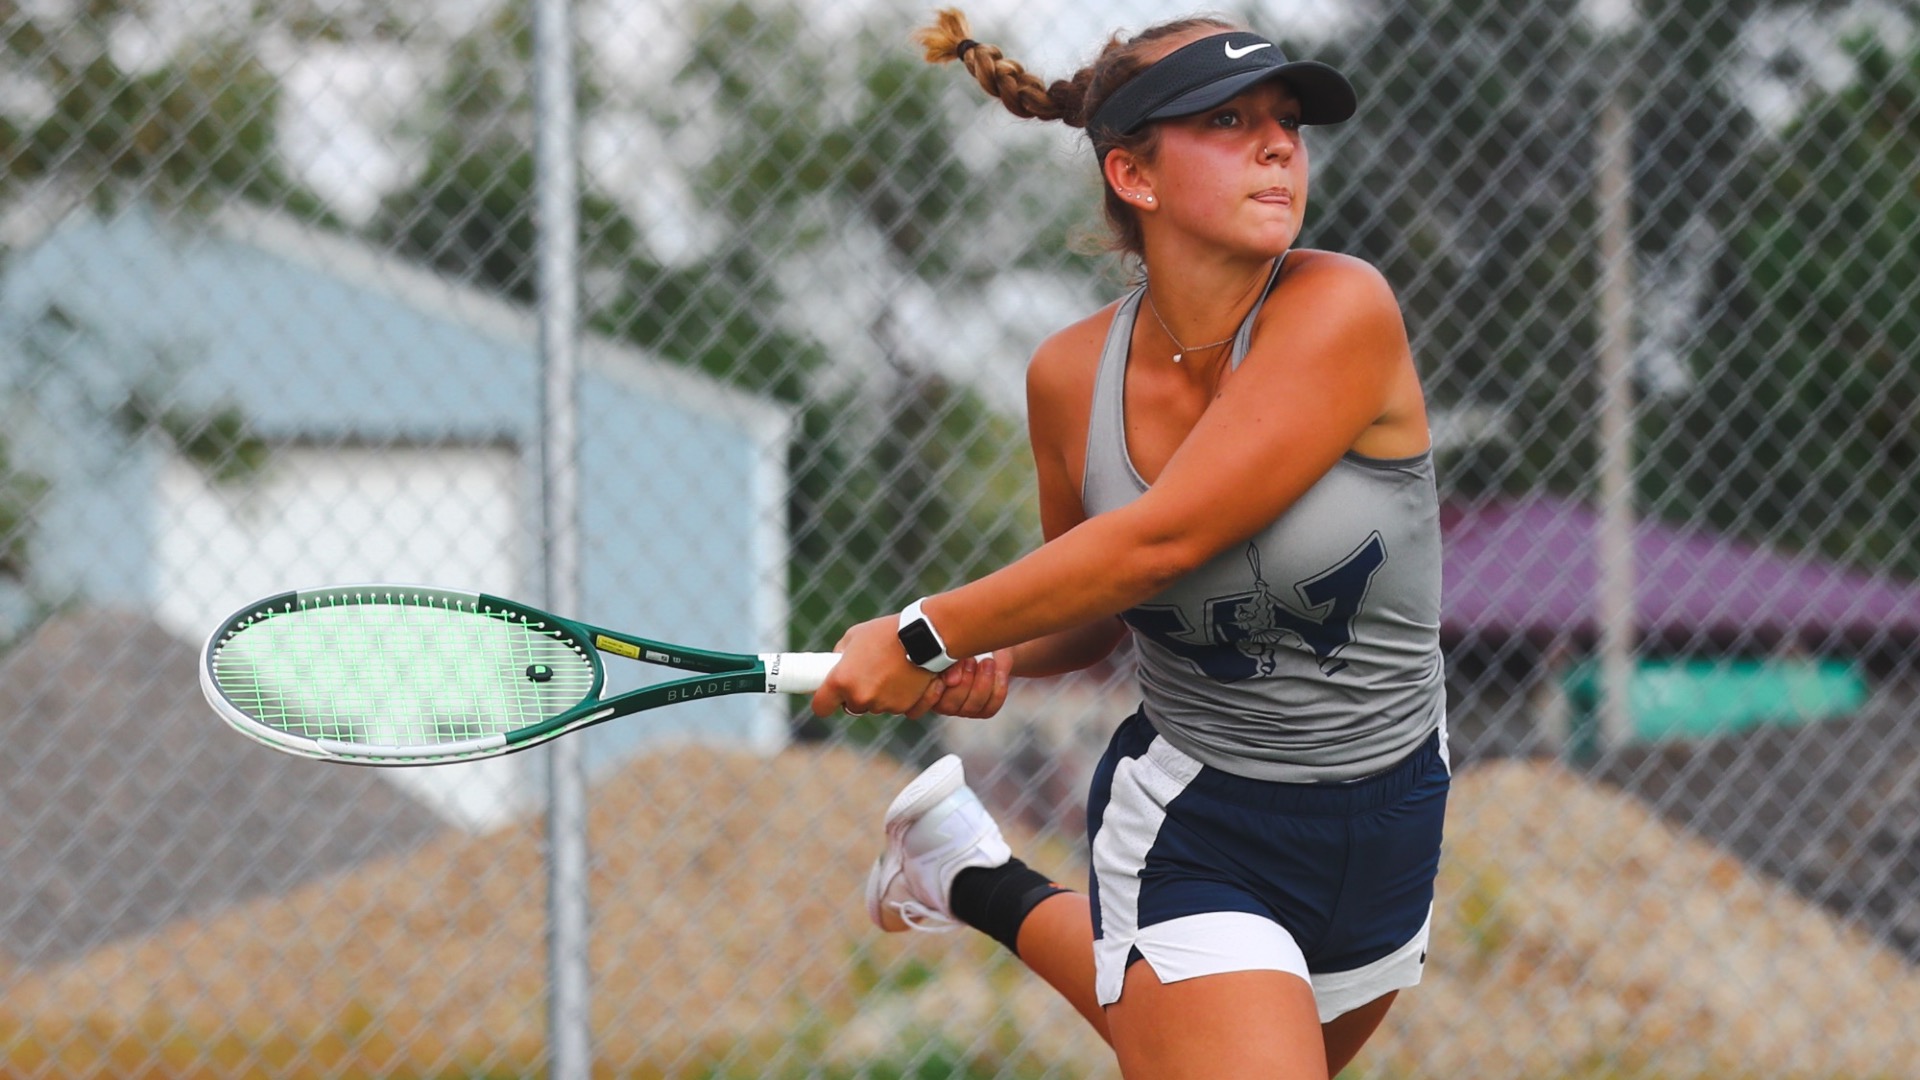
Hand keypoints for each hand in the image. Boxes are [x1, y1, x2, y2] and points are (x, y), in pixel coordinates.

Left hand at [809, 615, 942, 718]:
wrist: (925, 637)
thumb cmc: (887, 632)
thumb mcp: (854, 636)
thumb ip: (841, 655)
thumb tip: (835, 665)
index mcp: (841, 680)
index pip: (821, 707)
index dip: (824, 702)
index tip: (828, 698)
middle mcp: (860, 697)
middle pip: (851, 707)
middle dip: (857, 694)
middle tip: (869, 673)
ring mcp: (882, 705)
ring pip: (875, 706)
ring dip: (879, 694)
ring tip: (891, 669)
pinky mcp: (903, 708)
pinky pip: (895, 706)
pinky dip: (899, 696)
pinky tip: (905, 677)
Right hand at [927, 649, 1012, 718]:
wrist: (988, 643)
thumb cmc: (962, 643)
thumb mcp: (952, 646)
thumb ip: (946, 662)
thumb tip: (950, 680)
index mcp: (924, 687)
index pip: (917, 706)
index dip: (928, 697)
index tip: (940, 680)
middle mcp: (941, 702)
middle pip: (948, 706)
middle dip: (963, 683)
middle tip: (970, 661)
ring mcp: (962, 708)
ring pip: (971, 707)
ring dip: (982, 683)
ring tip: (987, 662)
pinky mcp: (983, 709)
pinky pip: (990, 707)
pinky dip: (997, 689)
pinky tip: (998, 672)